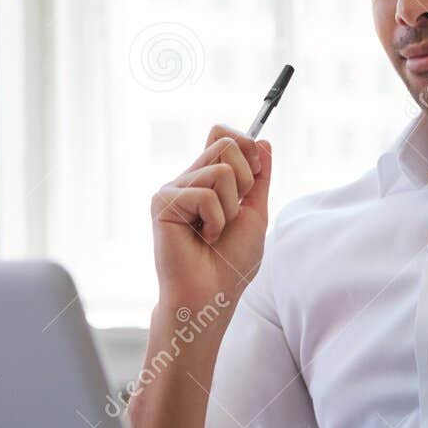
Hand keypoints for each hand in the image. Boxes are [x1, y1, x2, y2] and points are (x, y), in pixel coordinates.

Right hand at [151, 124, 272, 312]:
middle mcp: (189, 179)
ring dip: (230, 208)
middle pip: (224, 143)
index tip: (254, 177)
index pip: (222, 135)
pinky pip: (205, 194)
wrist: (213, 292)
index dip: (246, 145)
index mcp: (209, 180)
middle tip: (235, 212)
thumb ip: (259, 178)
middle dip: (245, 179)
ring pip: (220, 170)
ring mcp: (174, 190)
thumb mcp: (256, 212)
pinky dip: (216, 221)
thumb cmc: (232, 260)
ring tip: (215, 231)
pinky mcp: (163, 203)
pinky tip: (203, 238)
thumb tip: (263, 142)